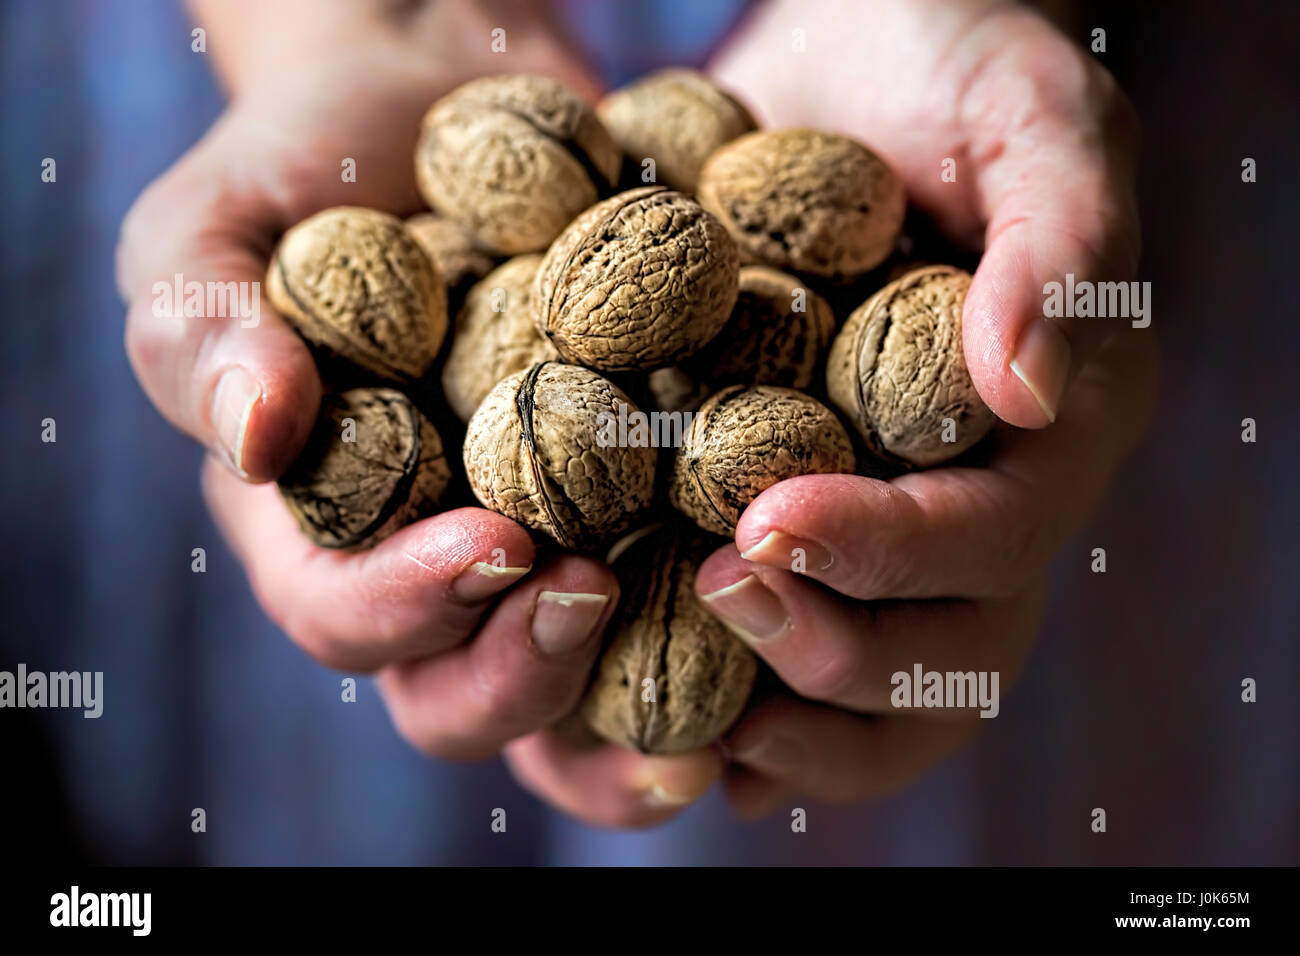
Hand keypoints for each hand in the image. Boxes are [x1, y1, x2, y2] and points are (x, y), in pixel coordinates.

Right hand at [118, 0, 720, 819]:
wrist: (434, 107)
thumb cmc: (301, 171)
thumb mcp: (211, 231)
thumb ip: (201, 333)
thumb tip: (258, 439)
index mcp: (321, 535)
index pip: (345, 617)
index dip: (414, 605)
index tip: (498, 543)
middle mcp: (430, 570)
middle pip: (463, 695)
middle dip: (527, 672)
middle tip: (598, 595)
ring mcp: (538, 546)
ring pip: (580, 684)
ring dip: (639, 698)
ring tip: (719, 669)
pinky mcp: (633, 506)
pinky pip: (676, 594)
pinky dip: (728, 616)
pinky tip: (790, 590)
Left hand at [673, 0, 1157, 815]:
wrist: (851, 65)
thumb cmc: (952, 70)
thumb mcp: (1026, 110)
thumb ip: (1056, 239)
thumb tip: (1029, 390)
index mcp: (1050, 429)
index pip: (997, 534)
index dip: (894, 550)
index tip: (772, 522)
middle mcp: (975, 502)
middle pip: (946, 652)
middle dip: (833, 649)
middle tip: (718, 594)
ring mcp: (885, 524)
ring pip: (873, 689)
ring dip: (780, 714)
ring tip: (677, 717)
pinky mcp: (795, 517)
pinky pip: (781, 648)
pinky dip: (726, 704)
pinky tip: (648, 720)